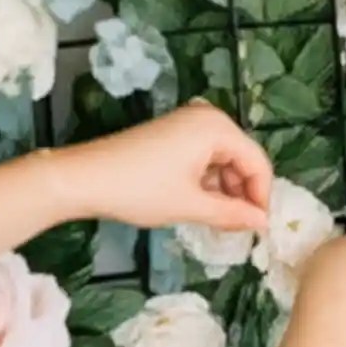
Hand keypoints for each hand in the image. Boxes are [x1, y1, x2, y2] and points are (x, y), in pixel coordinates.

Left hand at [53, 103, 273, 230]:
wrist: (82, 179)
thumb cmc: (139, 190)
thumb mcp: (191, 206)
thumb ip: (233, 214)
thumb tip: (263, 223)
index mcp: (217, 128)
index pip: (257, 164)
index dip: (262, 197)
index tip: (259, 228)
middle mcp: (207, 118)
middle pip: (243, 159)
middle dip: (243, 193)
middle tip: (239, 227)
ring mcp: (188, 123)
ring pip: (225, 160)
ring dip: (226, 190)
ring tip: (218, 219)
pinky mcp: (173, 134)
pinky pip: (206, 157)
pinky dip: (208, 181)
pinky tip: (201, 204)